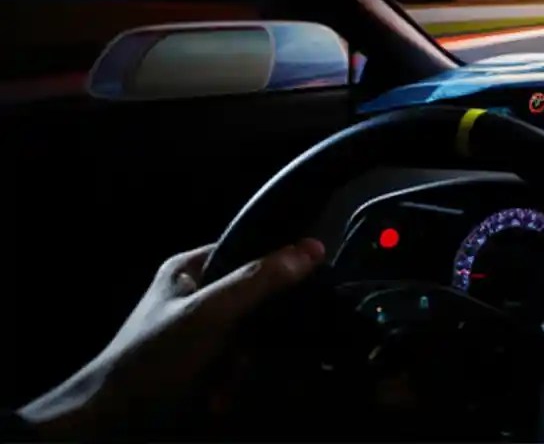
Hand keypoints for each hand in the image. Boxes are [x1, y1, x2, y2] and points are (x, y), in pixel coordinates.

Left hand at [18, 239, 324, 438]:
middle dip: (257, 332)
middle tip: (249, 349)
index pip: (246, 251)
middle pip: (252, 299)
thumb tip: (310, 249)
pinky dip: (229, 381)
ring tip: (226, 379)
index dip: (274, 267)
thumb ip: (258, 281)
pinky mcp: (195, 362)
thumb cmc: (153, 356)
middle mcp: (192, 295)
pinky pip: (231, 363)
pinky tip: (218, 396)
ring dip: (243, 363)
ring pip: (246, 336)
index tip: (301, 285)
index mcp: (188, 269)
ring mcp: (193, 330)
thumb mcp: (210, 314)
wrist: (110, 417)